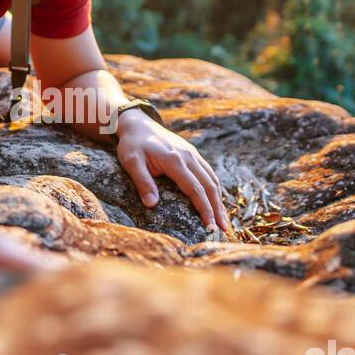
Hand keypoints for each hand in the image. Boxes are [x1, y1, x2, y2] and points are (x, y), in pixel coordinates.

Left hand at [114, 110, 229, 231]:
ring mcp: (192, 154)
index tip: (210, 227)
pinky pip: (208, 172)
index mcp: (174, 160)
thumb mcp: (131, 162)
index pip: (195, 189)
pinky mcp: (192, 154)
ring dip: (219, 200)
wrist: (137, 124)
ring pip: (212, 179)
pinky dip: (215, 189)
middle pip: (210, 186)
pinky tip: (216, 201)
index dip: (204, 209)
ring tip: (223, 220)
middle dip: (217, 209)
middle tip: (223, 230)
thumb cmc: (132, 145)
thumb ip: (142, 182)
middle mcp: (188, 156)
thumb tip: (152, 205)